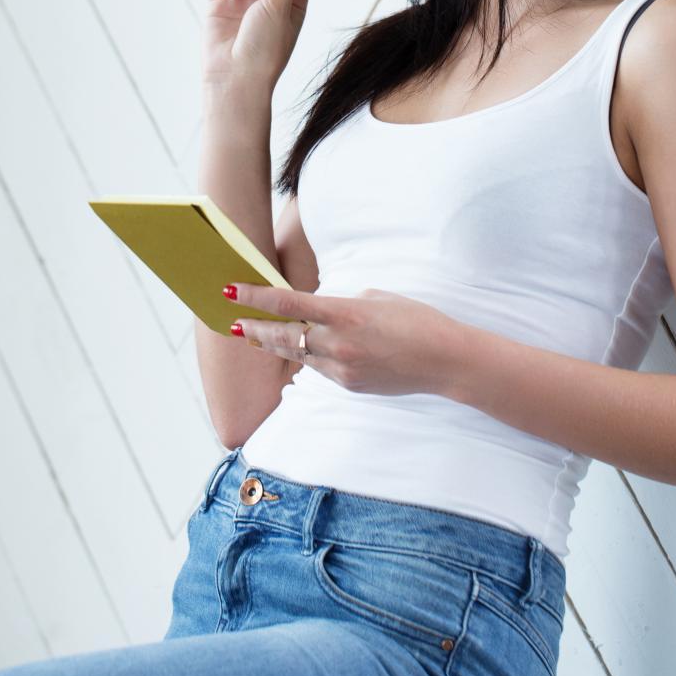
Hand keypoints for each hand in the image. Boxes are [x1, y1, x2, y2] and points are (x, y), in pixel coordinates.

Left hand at [222, 283, 463, 398]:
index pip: (288, 305)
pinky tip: (303, 350)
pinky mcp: (349, 385)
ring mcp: (342, 369)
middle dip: (256, 328)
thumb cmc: (416, 320)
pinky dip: (310, 357)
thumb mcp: (377, 298)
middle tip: (232, 321)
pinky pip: (321, 369)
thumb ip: (343, 304)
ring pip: (299, 356)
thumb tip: (322, 312)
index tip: (232, 291)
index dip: (255, 298)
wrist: (444, 360)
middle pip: (284, 336)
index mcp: (344, 314)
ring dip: (277, 344)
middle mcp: (337, 344)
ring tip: (254, 335)